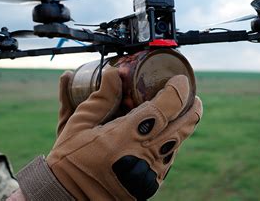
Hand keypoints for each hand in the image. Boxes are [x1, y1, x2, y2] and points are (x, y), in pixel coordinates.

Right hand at [47, 67, 202, 199]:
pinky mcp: (151, 185)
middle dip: (192, 108)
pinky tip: (158, 137)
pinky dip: (168, 144)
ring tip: (174, 113)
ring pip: (178, 144)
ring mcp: (151, 174)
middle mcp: (144, 156)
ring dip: (180, 126)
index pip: (165, 109)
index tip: (180, 79)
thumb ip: (100, 98)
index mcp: (124, 137)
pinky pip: (168, 159)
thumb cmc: (69, 162)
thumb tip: (113, 72)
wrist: (68, 200)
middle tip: (191, 96)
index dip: (178, 91)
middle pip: (183, 127)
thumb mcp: (77, 125)